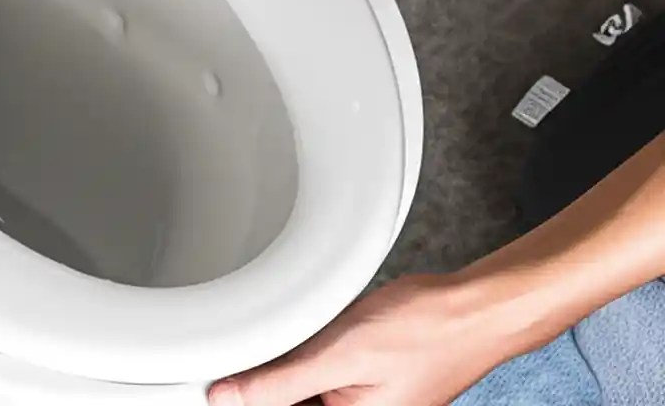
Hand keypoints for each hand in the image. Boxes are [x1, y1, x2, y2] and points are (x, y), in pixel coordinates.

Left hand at [207, 274, 530, 405]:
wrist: (479, 307)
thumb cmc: (427, 329)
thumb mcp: (341, 355)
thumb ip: (280, 383)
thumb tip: (225, 398)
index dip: (247, 396)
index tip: (224, 375)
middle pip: (288, 404)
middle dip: (271, 380)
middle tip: (276, 344)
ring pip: (304, 393)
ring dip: (292, 367)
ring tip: (314, 336)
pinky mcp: (368, 388)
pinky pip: (324, 381)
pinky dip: (313, 359)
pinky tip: (323, 335)